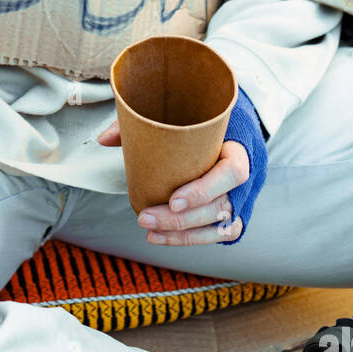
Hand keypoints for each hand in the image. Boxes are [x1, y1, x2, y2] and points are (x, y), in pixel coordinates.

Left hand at [97, 120, 246, 245]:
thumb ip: (145, 123)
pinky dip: (189, 239)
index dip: (205, 189)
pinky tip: (162, 237)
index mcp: (241, 147)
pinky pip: (217, 233)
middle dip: (180, 220)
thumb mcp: (184, 112)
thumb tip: (104, 139)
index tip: (173, 200)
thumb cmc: (206, 118)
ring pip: (219, 226)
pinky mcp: (234, 212)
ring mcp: (243, 197)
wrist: (236, 124)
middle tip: (144, 217)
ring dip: (182, 234)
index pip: (233, 172)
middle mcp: (247, 177)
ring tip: (149, 231)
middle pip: (219, 207)